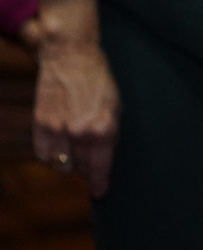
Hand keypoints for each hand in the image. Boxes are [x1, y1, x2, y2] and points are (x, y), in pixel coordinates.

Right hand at [22, 0, 118, 196]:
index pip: (101, 166)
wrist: (71, 57)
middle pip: (82, 168)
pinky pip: (43, 155)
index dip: (100, 183)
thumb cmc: (99, 80)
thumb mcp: (115, 106)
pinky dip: (51, 156)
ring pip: (61, 164)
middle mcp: (79, 133)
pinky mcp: (40, 125)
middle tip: (91, 169)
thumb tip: (103, 158)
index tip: (100, 192)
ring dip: (69, 164)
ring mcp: (57, 130)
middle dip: (87, 171)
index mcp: (103, 128)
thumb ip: (109, 134)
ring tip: (76, 154)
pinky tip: (59, 149)